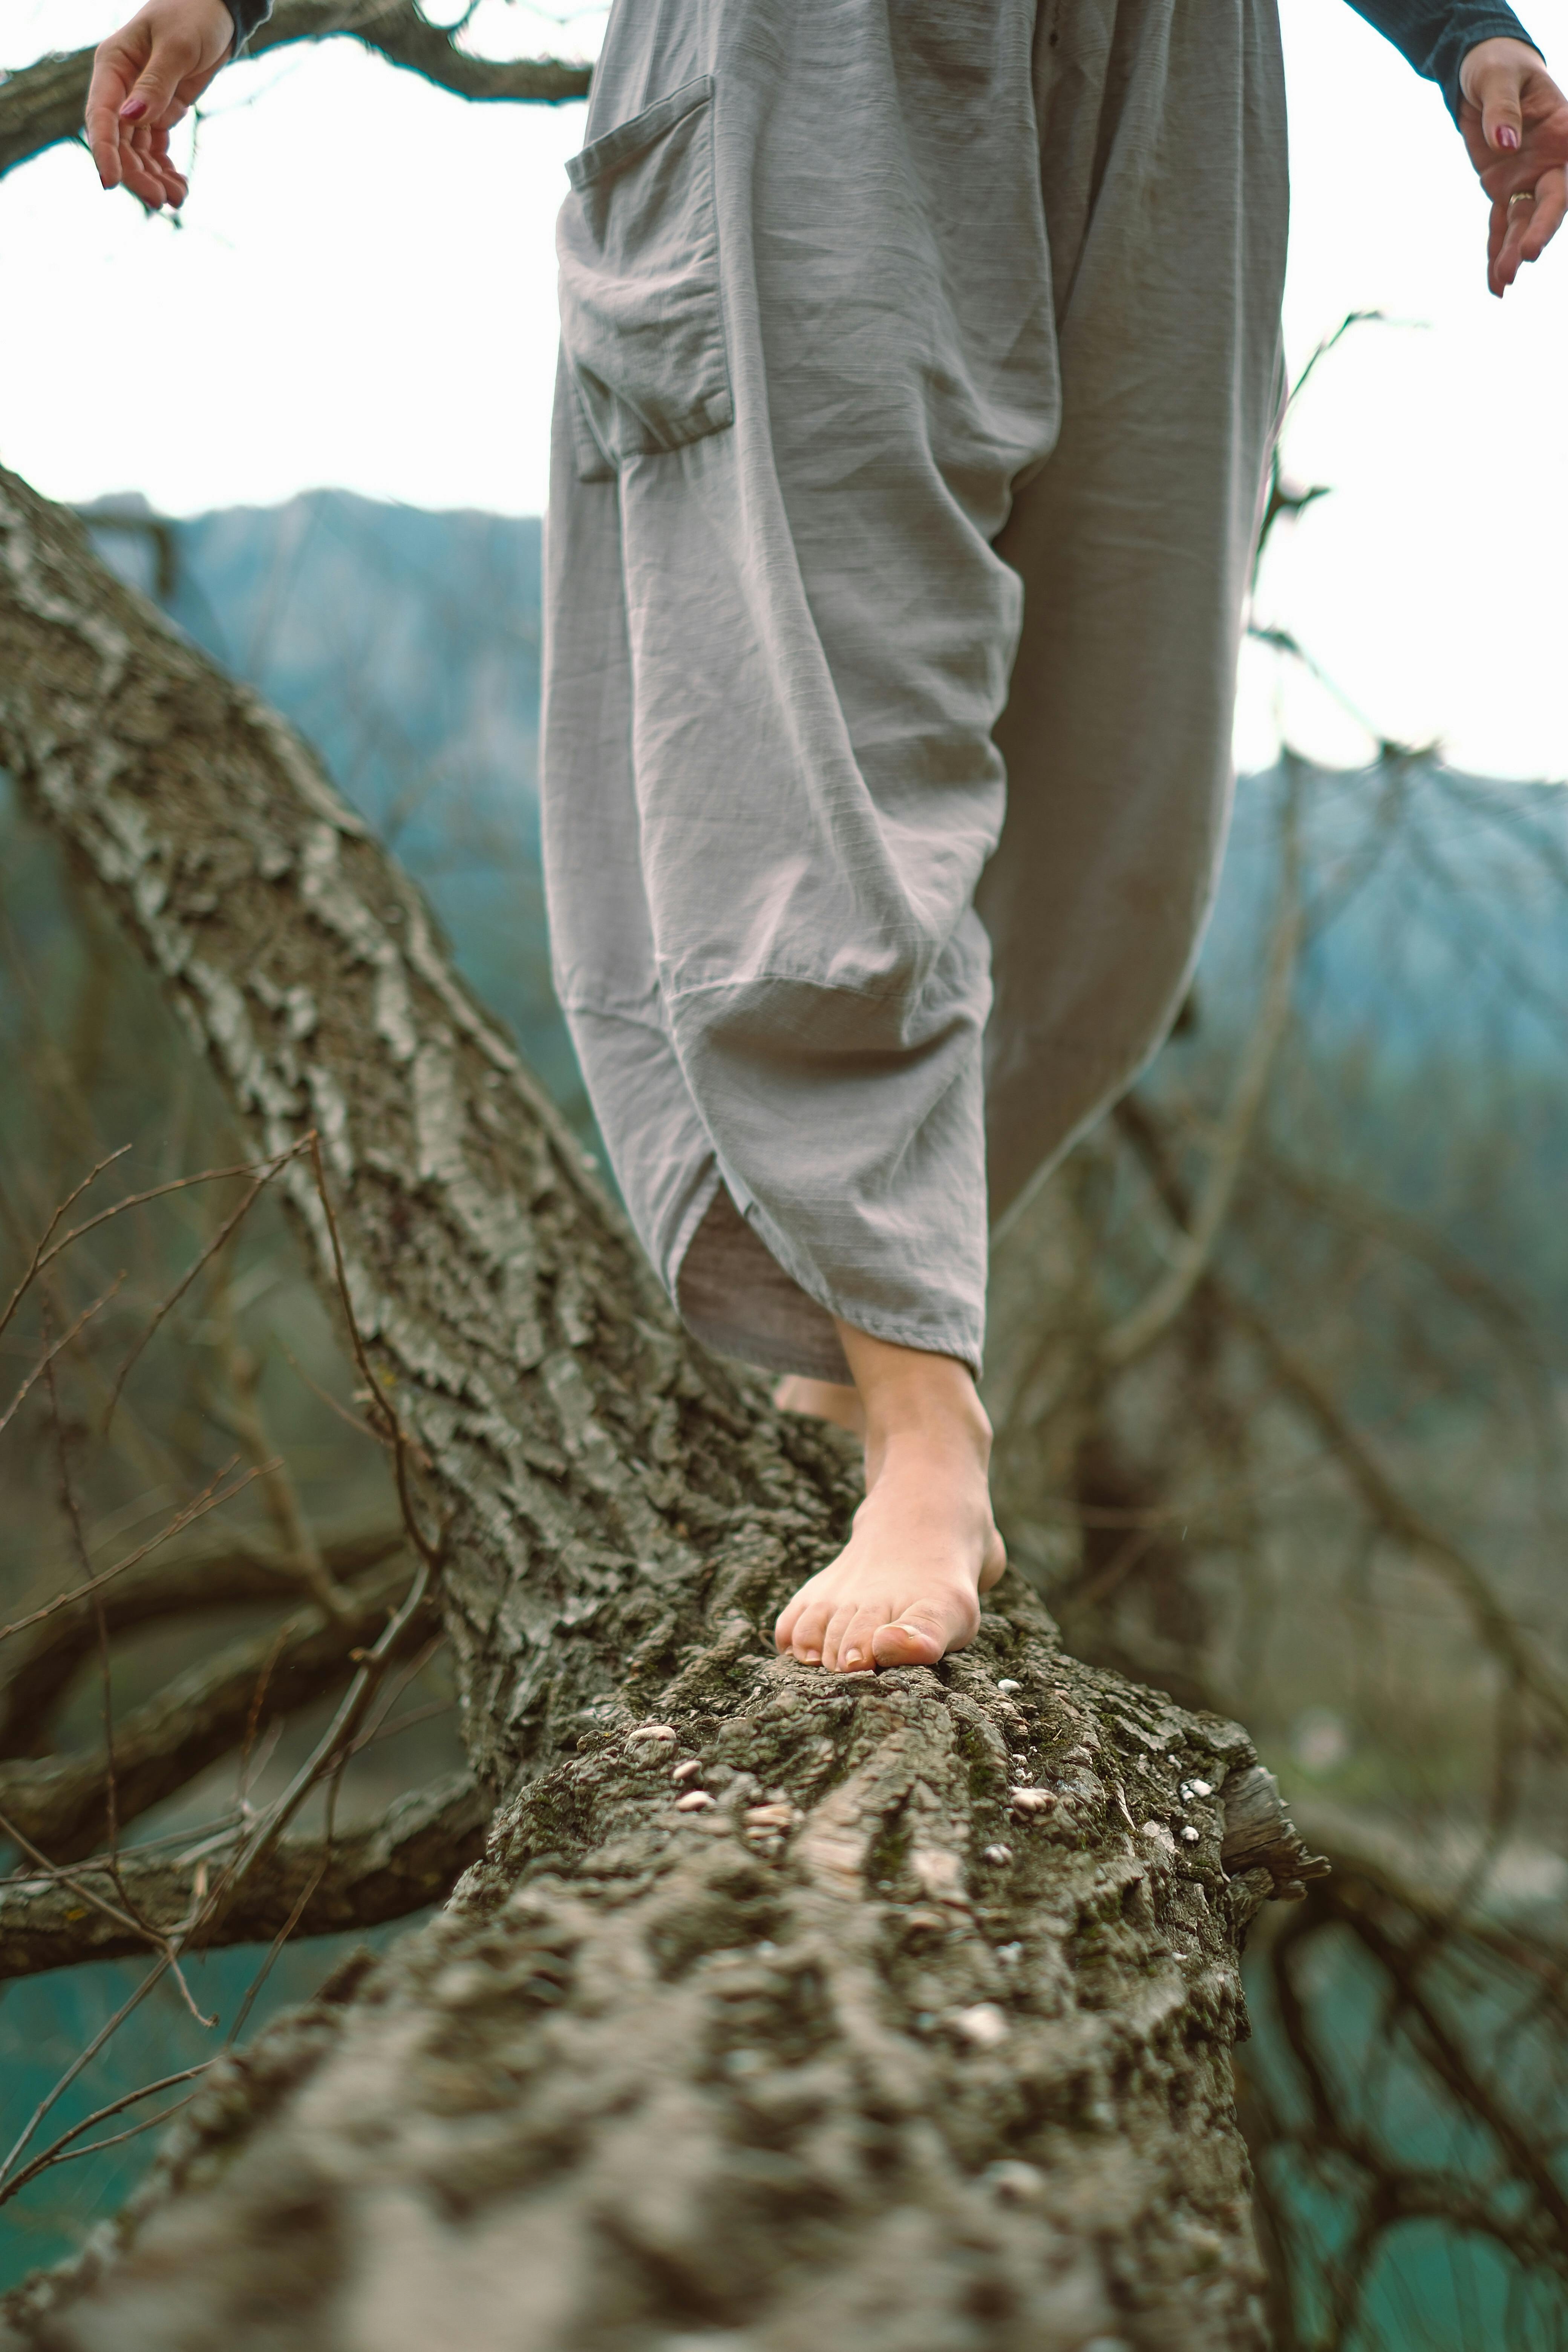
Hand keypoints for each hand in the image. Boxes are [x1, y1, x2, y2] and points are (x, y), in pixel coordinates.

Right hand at [85, 0, 236, 210]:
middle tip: (161, 201)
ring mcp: (139, 101)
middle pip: (119, 141)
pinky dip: (165, 169)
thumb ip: (156, 83)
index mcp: (113, 64)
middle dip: (137, 173)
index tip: (111, 183)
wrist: (215, 9)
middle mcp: (121, 86)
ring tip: (177, 199)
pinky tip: (180, 187)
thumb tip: (131, 117)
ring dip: (153, 177)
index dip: (104, 150)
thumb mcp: (177, 46)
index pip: (101, 114)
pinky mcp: (160, 111)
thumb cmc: (193, 15)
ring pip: (137, 150)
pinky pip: (156, 148)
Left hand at [1458, 38, 1567, 295]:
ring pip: (1525, 221)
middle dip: (1541, 229)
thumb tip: (1505, 142)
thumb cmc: (1497, 67)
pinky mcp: (1504, 190)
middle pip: (1552, 200)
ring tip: (1504, 280)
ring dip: (1514, 251)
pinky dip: (1495, 254)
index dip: (1567, 188)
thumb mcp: (1497, 77)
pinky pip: (1501, 226)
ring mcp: (1529, 178)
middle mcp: (1552, 159)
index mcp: (1561, 128)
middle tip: (1528, 254)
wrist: (1481, 75)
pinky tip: (1496, 287)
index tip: (1561, 201)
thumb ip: (1502, 108)